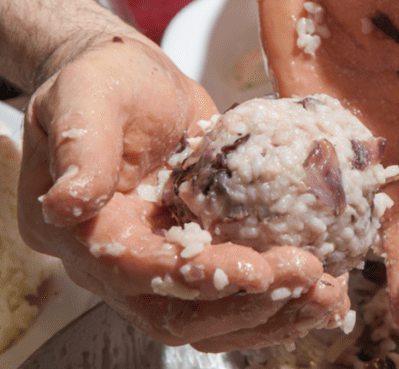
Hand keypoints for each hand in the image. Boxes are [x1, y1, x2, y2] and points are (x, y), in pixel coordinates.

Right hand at [17, 33, 350, 350]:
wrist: (130, 81)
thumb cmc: (105, 80)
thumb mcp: (85, 96)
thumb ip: (80, 147)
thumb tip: (67, 204)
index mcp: (83, 230)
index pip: (138, 268)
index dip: (196, 276)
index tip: (257, 270)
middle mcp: (116, 264)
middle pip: (179, 312)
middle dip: (250, 304)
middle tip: (313, 282)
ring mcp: (159, 265)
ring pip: (210, 317)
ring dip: (274, 314)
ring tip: (330, 296)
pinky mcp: (197, 255)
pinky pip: (234, 296)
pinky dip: (279, 301)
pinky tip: (323, 292)